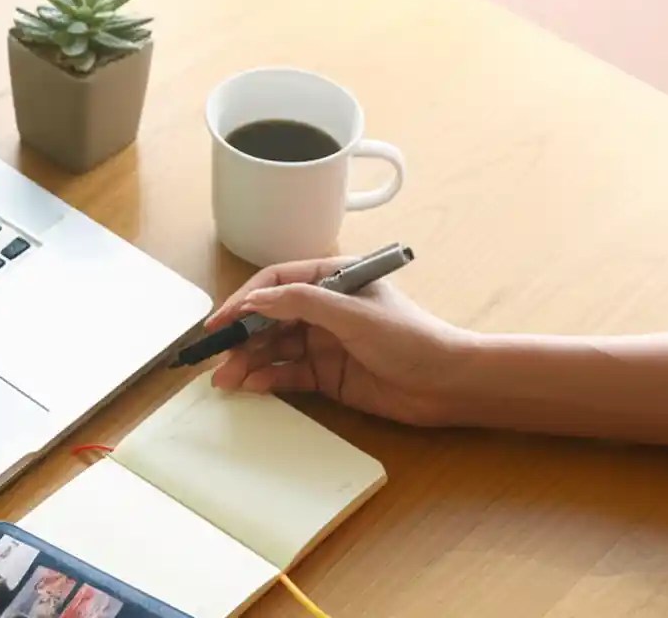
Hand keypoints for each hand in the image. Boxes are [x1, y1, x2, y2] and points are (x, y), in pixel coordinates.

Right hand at [205, 256, 472, 425]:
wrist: (449, 385)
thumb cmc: (411, 339)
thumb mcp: (354, 313)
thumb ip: (303, 303)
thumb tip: (256, 299)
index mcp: (333, 280)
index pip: (277, 283)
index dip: (245, 300)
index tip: (221, 321)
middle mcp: (324, 309)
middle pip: (269, 318)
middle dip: (241, 337)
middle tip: (217, 357)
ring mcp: (324, 343)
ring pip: (273, 349)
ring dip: (248, 362)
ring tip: (226, 380)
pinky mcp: (327, 375)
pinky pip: (288, 374)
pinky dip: (268, 380)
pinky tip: (252, 387)